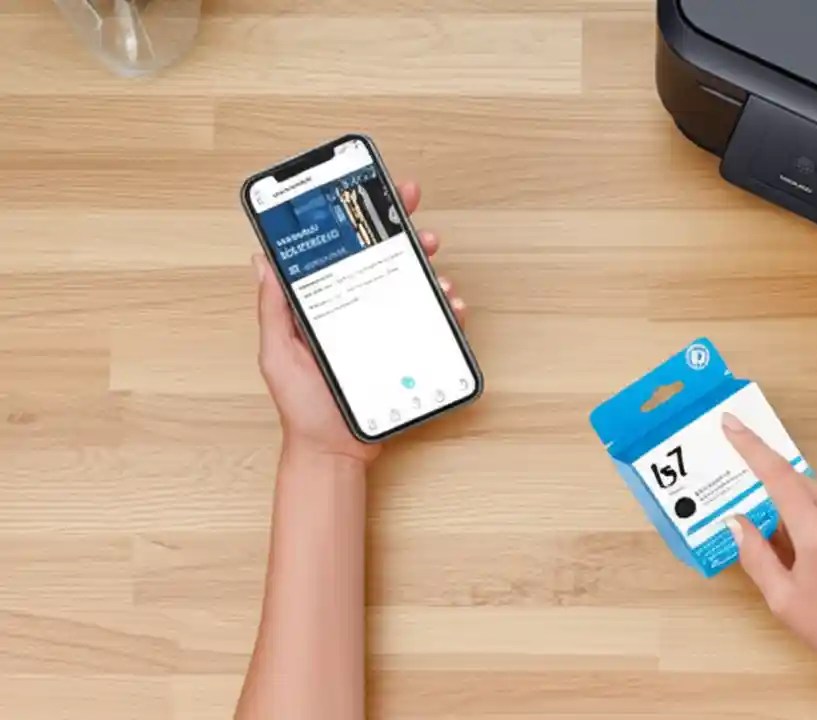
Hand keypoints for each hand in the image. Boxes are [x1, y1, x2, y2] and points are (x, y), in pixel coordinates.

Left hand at [251, 181, 466, 465]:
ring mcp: (386, 328)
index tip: (368, 192)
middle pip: (384, 259)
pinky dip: (449, 310)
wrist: (334, 450)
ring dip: (429, 270)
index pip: (343, 252)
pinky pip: (434, 323)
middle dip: (403, 233)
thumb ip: (273, 309)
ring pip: (414, 286)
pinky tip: (451, 306)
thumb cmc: (302, 406)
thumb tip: (262, 261)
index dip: (356, 220)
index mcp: (327, 303)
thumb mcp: (277, 353)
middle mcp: (359, 309)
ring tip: (434, 269)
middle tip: (416, 221)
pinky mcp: (410, 350)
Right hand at [721, 414, 816, 719]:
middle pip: (800, 483)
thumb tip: (736, 520)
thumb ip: (755, 555)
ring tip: (809, 556)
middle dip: (777, 495)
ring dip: (805, 510)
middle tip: (770, 529)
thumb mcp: (783, 600)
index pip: (778, 476)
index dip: (752, 447)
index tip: (732, 424)